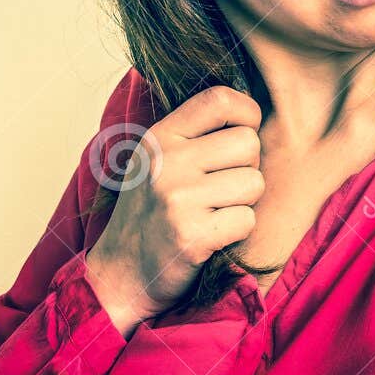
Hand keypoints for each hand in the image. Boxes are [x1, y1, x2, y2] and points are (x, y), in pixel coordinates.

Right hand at [86, 85, 263, 335]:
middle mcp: (167, 163)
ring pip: (254, 183)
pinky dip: (238, 231)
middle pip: (248, 143)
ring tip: (214, 212)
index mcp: (160, 137)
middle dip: (247, 167)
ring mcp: (178, 199)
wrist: (120, 275)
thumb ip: (193, 134)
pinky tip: (213, 236)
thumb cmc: (150, 215)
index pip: (220, 99)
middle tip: (222, 188)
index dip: (247, 113)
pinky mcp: (192, 236)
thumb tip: (251, 113)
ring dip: (244, 202)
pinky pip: (247, 220)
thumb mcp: (155, 161)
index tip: (243, 132)